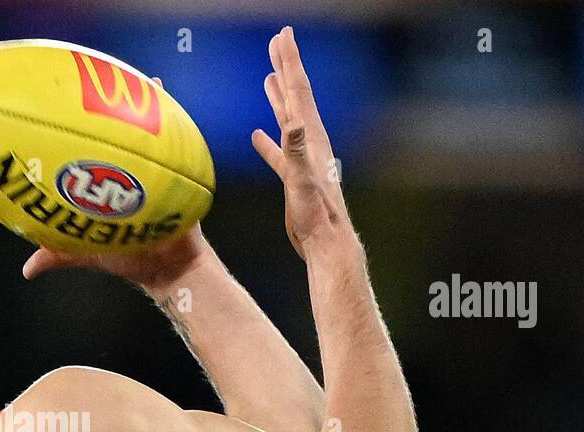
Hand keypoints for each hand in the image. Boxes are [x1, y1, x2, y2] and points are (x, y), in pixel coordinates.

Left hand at [22, 75, 212, 290]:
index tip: (60, 104)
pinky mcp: (175, 176)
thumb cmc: (125, 258)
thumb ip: (57, 255)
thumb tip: (28, 269)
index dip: (72, 129)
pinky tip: (173, 108)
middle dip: (107, 108)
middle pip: (114, 135)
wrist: (165, 269)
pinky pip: (176, 149)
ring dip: (144, 108)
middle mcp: (122, 173)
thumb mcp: (85, 252)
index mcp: (99, 185)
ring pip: (144, 135)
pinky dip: (174, 129)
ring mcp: (149, 172)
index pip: (83, 149)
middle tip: (97, 81)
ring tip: (143, 83)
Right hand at [251, 27, 353, 258]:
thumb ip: (296, 152)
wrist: (325, 243)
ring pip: (287, 118)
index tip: (283, 35)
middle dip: (286, 67)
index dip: (290, 62)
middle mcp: (309, 143)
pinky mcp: (294, 177)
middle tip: (279, 39)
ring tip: (270, 77)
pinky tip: (258, 134)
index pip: (298, 91)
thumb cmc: (315, 217)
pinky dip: (269, 140)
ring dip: (278, 96)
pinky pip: (278, 151)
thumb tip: (293, 123)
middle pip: (294, 96)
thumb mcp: (303, 182)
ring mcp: (301, 159)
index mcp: (311, 138)